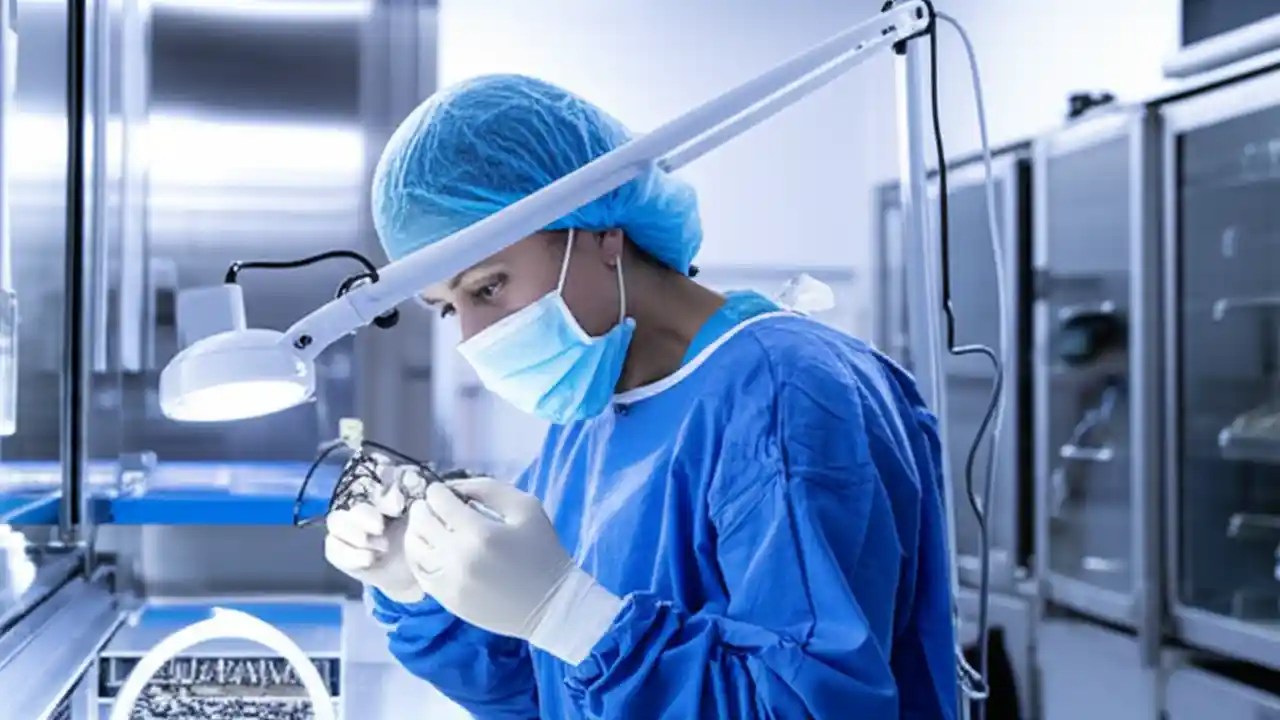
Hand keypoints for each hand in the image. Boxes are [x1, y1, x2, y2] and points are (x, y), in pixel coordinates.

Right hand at [323, 464, 422, 603]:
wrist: (410, 571)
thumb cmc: (417, 540)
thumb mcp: (421, 521)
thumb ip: (415, 501)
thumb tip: (411, 480)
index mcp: (381, 496)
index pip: (373, 486)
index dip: (382, 495)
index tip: (398, 507)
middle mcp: (360, 509)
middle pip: (352, 504)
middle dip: (366, 515)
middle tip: (381, 528)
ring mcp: (346, 529)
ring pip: (336, 521)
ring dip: (355, 534)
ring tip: (381, 547)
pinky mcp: (339, 551)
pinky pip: (333, 548)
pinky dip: (350, 555)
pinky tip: (369, 560)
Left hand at [404, 478, 622, 664]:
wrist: (550, 604)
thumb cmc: (542, 551)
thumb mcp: (526, 507)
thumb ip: (488, 489)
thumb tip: (454, 487)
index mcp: (479, 533)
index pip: (439, 501)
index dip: (438, 491)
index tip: (443, 491)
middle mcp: (457, 557)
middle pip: (421, 522)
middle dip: (424, 507)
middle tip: (432, 505)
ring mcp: (448, 581)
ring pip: (414, 547)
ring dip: (417, 530)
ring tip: (427, 525)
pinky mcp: (446, 599)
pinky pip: (419, 571)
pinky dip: (418, 555)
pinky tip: (429, 548)